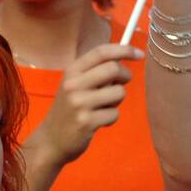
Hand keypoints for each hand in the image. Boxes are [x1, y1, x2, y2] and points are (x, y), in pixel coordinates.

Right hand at [32, 43, 142, 166]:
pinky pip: (115, 114)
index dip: (123, 49)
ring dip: (117, 101)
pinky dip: (111, 118)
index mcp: (71, 71)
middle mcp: (73, 84)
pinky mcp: (86, 122)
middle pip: (114, 68)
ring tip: (102, 107)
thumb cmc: (69, 110)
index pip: (101, 52)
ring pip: (119, 92)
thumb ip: (95, 71)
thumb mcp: (75, 85)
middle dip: (125, 76)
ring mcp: (79, 103)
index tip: (139, 53)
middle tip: (120, 84)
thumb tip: (125, 56)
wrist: (50, 140)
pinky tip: (98, 122)